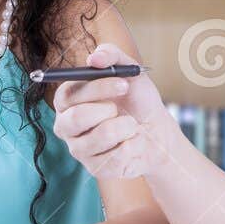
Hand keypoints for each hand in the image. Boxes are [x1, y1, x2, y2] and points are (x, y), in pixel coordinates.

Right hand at [52, 43, 181, 179]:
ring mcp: (79, 149)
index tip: (123, 84)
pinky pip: (115, 157)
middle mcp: (67, 125)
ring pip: (99, 138)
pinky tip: (132, 143)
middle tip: (123, 108)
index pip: (68, 93)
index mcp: (69, 100)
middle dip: (107, 111)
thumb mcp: (130, 71)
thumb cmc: (137, 100)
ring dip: (126, 128)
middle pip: (75, 119)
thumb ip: (112, 55)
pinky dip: (133, 146)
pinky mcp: (95, 168)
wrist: (157, 131)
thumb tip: (93, 58)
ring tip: (132, 126)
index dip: (96, 88)